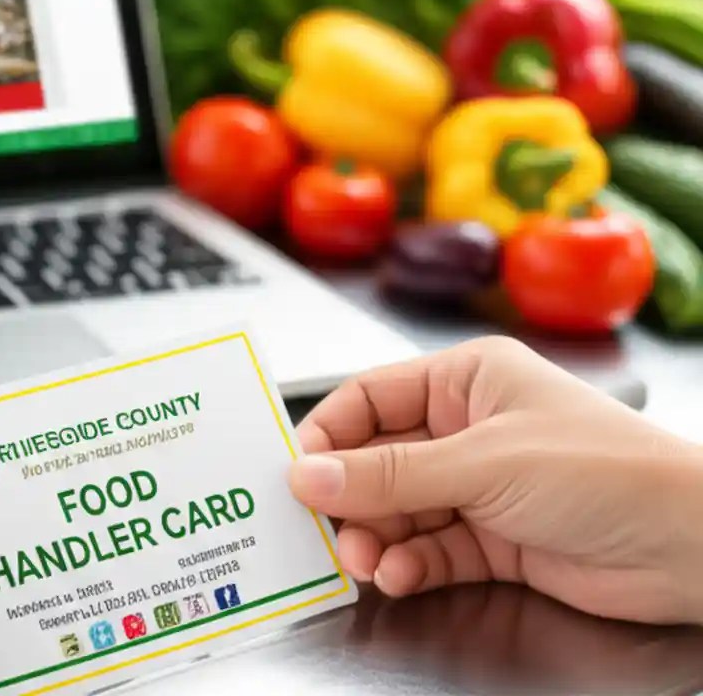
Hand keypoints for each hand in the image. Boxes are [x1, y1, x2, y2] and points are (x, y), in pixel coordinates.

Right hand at [288, 337, 702, 624]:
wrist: (693, 546)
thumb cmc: (608, 470)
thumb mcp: (484, 462)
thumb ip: (390, 475)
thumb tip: (306, 475)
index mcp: (466, 380)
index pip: (369, 399)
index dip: (327, 435)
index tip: (293, 473)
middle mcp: (468, 429)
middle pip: (377, 461)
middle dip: (348, 498)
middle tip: (321, 528)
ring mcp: (480, 487)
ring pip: (398, 512)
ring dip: (374, 537)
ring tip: (363, 560)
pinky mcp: (493, 541)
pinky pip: (428, 550)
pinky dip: (408, 565)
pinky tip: (399, 575)